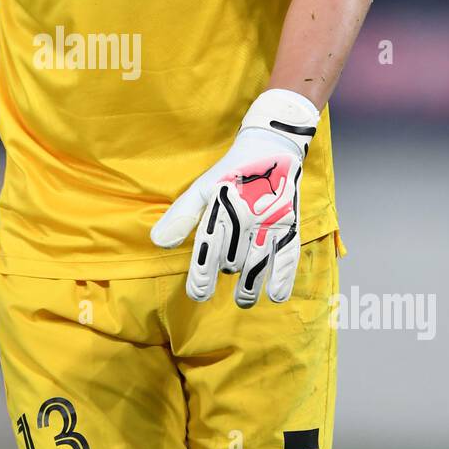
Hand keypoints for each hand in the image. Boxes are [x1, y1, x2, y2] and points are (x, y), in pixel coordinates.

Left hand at [150, 89, 318, 307]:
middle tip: (209, 290)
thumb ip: (181, 216)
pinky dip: (282, 278)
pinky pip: (287, 256)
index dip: (201, 276)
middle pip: (231, 260)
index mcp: (220, 208)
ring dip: (249, 287)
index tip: (196, 294)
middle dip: (221, 277)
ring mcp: (269, 222)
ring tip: (242, 301)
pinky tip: (275, 296)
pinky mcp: (290, 223)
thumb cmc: (231, 171)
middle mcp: (245, 217)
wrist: (272, 147)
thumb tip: (158, 242)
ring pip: (256, 264)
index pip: (208, 248)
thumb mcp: (202, 189)